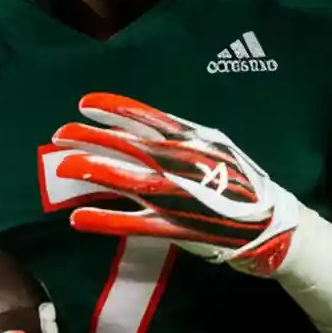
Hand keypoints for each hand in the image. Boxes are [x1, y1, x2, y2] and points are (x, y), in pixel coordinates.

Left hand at [51, 92, 302, 274]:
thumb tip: (143, 126)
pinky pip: (135, 223)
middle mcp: (187, 164)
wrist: (272, 225)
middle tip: (59, 133)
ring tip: (63, 166)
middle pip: (133, 146)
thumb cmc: (240, 182)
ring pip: (131, 180)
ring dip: (95, 171)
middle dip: (93, 137)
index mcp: (196, 141)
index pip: (151, 119)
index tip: (85, 103)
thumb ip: (182, 136)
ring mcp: (182, 196)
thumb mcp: (215, 146)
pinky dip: (105, 220)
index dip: (116, 109)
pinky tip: (77, 218)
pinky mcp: (178, 228)